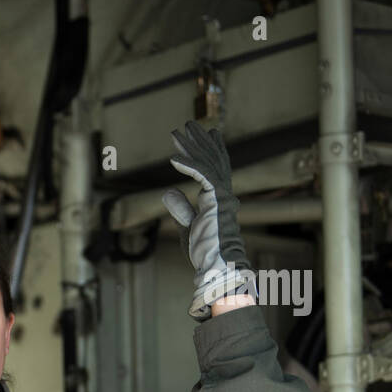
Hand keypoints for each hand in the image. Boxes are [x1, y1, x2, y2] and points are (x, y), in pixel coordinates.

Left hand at [160, 120, 256, 320]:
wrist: (216, 265)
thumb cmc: (205, 251)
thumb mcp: (187, 226)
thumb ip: (180, 208)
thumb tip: (169, 191)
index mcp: (218, 199)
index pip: (212, 169)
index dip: (205, 152)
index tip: (196, 137)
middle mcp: (223, 194)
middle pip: (211, 160)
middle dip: (198, 142)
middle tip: (187, 125)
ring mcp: (221, 196)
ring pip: (208, 163)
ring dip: (192, 146)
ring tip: (178, 132)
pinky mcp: (216, 201)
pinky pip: (203, 176)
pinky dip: (190, 165)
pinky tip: (175, 157)